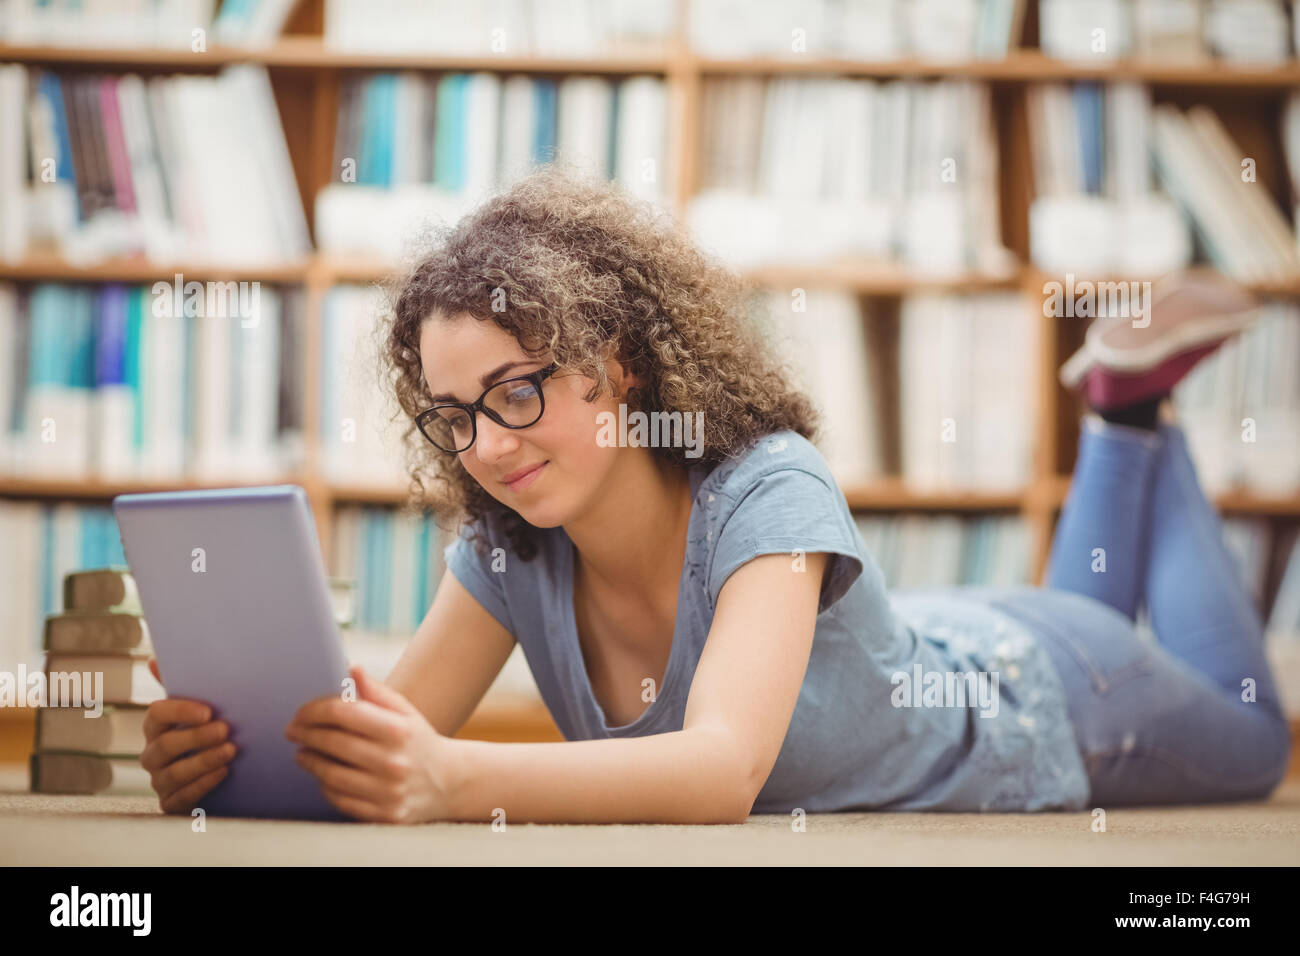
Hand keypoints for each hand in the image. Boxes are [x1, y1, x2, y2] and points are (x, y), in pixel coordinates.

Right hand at [140, 657, 237, 813]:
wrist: (215, 775)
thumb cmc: (203, 733)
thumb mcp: (197, 709)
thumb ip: (182, 686)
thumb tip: (155, 658)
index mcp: (156, 727)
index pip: (157, 714)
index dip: (180, 711)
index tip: (208, 710)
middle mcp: (153, 754)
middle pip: (165, 745)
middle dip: (196, 737)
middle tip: (226, 729)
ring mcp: (160, 780)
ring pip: (174, 773)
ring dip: (203, 761)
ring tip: (230, 751)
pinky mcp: (171, 802)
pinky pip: (182, 797)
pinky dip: (203, 784)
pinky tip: (224, 772)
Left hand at [285, 664, 455, 823]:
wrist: (448, 783)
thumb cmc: (417, 740)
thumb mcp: (405, 712)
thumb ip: (376, 691)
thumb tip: (350, 669)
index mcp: (398, 729)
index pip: (342, 712)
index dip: (313, 710)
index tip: (301, 713)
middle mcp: (394, 761)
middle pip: (333, 743)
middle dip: (306, 734)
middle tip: (293, 730)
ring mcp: (389, 792)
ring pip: (331, 774)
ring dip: (309, 761)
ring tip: (302, 752)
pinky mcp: (384, 815)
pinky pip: (340, 799)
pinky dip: (325, 786)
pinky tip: (322, 775)